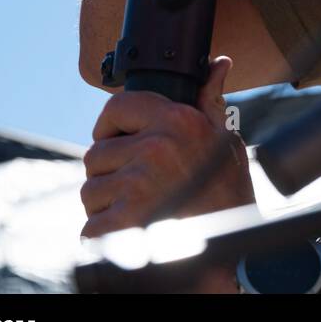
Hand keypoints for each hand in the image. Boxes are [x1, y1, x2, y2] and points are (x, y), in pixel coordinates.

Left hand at [80, 56, 254, 239]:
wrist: (230, 256)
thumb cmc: (229, 199)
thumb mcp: (226, 145)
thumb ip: (210, 104)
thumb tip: (217, 65)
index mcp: (178, 123)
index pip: (117, 106)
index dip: (114, 125)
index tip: (121, 140)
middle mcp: (154, 149)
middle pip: (97, 153)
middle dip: (111, 172)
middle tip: (140, 188)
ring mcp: (135, 187)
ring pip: (90, 190)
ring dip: (107, 205)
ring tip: (141, 212)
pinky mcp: (119, 225)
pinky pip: (90, 226)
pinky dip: (105, 237)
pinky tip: (133, 234)